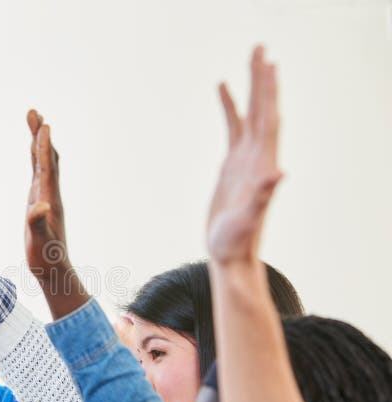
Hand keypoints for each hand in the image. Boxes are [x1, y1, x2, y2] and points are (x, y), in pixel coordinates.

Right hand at [24, 109, 88, 318]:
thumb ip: (38, 224)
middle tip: (33, 113)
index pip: (46, 168)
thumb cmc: (45, 258)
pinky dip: (36, 159)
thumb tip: (40, 207)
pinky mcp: (41, 203)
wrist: (53, 269)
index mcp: (49, 201)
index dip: (43, 147)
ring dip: (38, 143)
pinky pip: (39, 174)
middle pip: (47, 158)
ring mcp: (46, 198)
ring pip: (43, 164)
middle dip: (40, 136)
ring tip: (34, 124)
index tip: (42, 124)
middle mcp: (50, 195)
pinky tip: (32, 155)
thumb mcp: (40, 242)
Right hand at [207, 46, 282, 263]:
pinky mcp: (232, 166)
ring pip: (252, 114)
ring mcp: (246, 160)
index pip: (269, 119)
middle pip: (264, 109)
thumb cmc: (237, 242)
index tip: (267, 63)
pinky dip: (229, 107)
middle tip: (260, 47)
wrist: (231, 256)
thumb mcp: (247, 221)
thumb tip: (278, 175)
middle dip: (262, 78)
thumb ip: (263, 197)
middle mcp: (259, 157)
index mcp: (263, 164)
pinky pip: (233, 128)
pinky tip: (222, 90)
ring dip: (252, 86)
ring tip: (252, 57)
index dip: (269, 92)